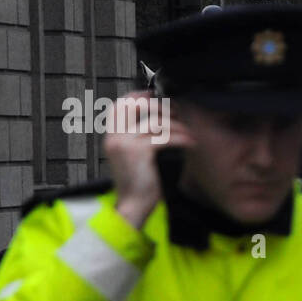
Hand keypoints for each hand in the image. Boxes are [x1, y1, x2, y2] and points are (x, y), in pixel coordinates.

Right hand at [104, 90, 193, 227]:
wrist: (132, 206)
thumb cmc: (137, 184)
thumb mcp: (131, 157)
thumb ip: (136, 138)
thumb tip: (157, 121)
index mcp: (111, 137)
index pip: (119, 106)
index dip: (137, 96)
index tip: (154, 95)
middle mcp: (115, 137)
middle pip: (136, 106)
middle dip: (160, 106)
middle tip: (177, 112)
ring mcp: (126, 143)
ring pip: (156, 121)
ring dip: (177, 124)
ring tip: (188, 132)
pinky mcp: (141, 151)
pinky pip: (165, 137)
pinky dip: (181, 138)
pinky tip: (190, 142)